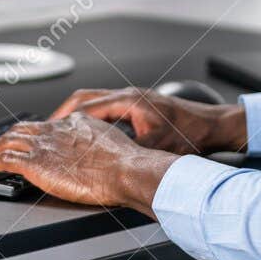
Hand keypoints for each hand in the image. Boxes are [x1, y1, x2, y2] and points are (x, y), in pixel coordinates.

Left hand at [0, 113, 179, 213]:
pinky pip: (4, 159)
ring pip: (9, 141)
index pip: (49, 125)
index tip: (30, 136)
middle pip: (24, 129)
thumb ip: (100, 144)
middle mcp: (57, 130)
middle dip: (8, 136)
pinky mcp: (35, 163)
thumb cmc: (127, 163)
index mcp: (76, 124)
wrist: (125, 169)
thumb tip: (101, 154)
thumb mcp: (113, 143)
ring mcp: (44, 145)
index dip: (36, 132)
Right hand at [48, 87, 246, 155]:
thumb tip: (106, 165)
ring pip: (94, 100)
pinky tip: (89, 132)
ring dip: (76, 114)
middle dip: (63, 113)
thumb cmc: (191, 135)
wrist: (213, 126)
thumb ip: (131, 153)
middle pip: (84, 97)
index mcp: (129, 102)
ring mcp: (133, 98)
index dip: (64, 120)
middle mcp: (128, 95)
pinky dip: (91, 117)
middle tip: (46, 129)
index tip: (49, 131)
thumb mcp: (158, 149)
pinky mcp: (139, 105)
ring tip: (62, 130)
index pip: (86, 107)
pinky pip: (106, 106)